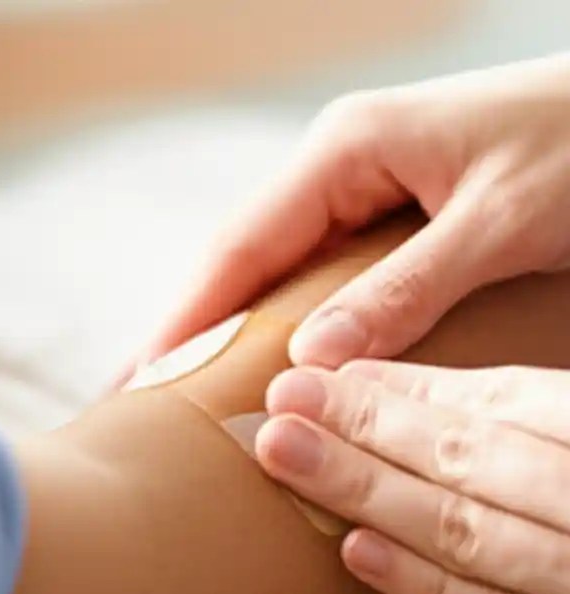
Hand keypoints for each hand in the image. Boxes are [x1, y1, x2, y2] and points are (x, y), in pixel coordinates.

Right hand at [150, 54, 569, 367]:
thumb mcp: (503, 221)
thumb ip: (409, 288)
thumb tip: (312, 360)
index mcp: (347, 148)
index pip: (242, 244)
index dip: (186, 317)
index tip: (138, 380)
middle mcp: (338, 163)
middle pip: (241, 257)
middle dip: (189, 327)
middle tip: (136, 400)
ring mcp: (359, 184)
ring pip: (274, 266)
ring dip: (230, 327)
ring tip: (181, 396)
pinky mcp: (386, 209)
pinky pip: (315, 271)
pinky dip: (281, 319)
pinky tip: (263, 361)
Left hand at [257, 361, 569, 593]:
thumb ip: (532, 406)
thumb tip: (405, 387)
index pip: (504, 402)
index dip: (407, 388)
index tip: (322, 374)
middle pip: (473, 463)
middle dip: (368, 431)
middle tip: (281, 402)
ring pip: (473, 538)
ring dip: (371, 495)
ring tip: (285, 456)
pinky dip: (429, 587)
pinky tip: (354, 550)